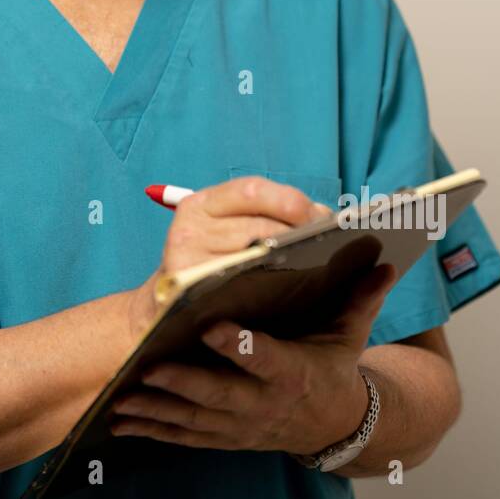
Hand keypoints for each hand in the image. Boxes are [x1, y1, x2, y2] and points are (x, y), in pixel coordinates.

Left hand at [112, 260, 396, 455]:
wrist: (337, 426)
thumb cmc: (334, 367)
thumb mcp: (350, 333)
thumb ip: (361, 296)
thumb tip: (386, 257)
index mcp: (293, 374)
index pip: (266, 359)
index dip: (240, 346)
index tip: (210, 327)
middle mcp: (265, 405)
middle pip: (221, 396)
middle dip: (184, 384)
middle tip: (150, 368)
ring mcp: (242, 427)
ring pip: (195, 421)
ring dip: (156, 411)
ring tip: (121, 398)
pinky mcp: (225, 438)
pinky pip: (185, 437)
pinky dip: (152, 431)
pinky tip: (117, 422)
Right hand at [129, 174, 330, 341]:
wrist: (172, 307)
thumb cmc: (217, 262)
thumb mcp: (232, 227)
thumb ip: (270, 214)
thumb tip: (323, 215)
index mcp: (202, 203)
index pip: (252, 191)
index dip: (290, 201)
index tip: (319, 217)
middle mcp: (189, 228)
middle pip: (259, 226)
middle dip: (299, 235)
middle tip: (327, 246)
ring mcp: (186, 262)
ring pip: (254, 257)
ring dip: (290, 261)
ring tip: (313, 266)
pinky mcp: (190, 295)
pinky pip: (240, 289)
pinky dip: (268, 288)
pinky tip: (289, 291)